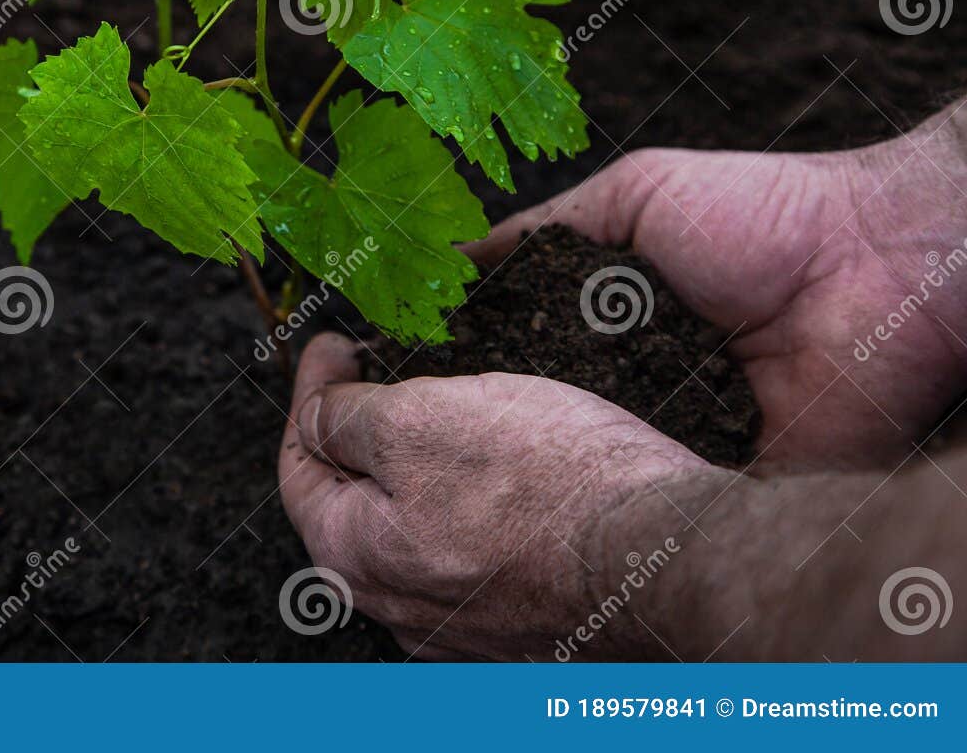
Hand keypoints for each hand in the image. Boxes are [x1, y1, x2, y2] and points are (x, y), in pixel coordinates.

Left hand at [278, 334, 719, 659]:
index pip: (299, 466)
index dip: (310, 391)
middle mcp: (398, 607)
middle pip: (353, 502)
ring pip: (417, 526)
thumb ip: (346, 419)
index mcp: (352, 557)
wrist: (669, 555)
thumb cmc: (544, 485)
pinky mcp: (525, 619)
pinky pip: (477, 548)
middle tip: (378, 369)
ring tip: (444, 406)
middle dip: (359, 430)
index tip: (333, 343)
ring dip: (419, 463)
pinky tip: (505, 463)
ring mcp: (463, 623)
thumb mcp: (416, 421)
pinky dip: (473, 498)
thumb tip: (316, 413)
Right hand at [468, 109, 966, 468]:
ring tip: (468, 472)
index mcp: (613, 322)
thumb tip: (450, 254)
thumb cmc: (762, 215)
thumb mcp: (634, 197)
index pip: (524, 353)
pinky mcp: (720, 482)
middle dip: (493, 421)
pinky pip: (651, 499)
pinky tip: (553, 497)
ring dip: (544, 459)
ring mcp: (676, 435)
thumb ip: (541, 233)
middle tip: (424, 432)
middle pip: (545, 413)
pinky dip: (613, 496)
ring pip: (586, 460)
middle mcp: (636, 383)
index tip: (410, 374)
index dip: (471, 362)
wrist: (879, 265)